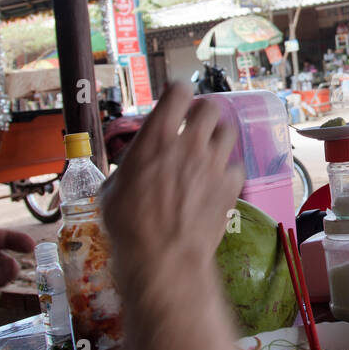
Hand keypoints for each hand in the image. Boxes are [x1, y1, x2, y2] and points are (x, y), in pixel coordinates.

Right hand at [102, 83, 244, 303]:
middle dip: (203, 112)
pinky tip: (218, 180)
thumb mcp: (112, 190)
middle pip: (210, 107)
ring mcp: (214, 164)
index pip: (178, 91)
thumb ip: (129, 168)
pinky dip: (228, 170)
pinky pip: (237, 166)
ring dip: (218, 136)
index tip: (175, 100)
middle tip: (195, 124)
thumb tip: (132, 168)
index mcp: (157, 137)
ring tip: (209, 149)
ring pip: (229, 132)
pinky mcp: (231, 186)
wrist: (163, 258)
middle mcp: (189, 143)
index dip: (177, 92)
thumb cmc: (128, 225)